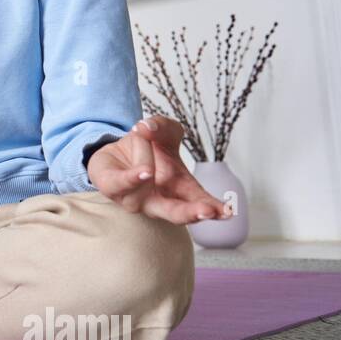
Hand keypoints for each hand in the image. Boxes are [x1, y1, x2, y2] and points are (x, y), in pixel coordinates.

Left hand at [87, 114, 232, 224]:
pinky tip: (145, 172)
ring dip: (148, 156)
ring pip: (146, 183)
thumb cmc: (148, 147)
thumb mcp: (164, 131)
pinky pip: (123, 183)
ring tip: (145, 136)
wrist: (115, 152)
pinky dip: (134, 178)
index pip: (198, 202)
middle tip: (208, 211)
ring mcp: (134, 198)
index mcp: (179, 190)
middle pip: (175, 213)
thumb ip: (163, 126)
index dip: (214, 208)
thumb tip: (150, 127)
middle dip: (191, 212)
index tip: (228, 211)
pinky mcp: (112, 188)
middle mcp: (157, 199)